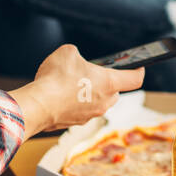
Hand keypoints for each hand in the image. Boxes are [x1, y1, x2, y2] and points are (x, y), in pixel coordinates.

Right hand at [9, 44, 143, 134]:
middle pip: (115, 93)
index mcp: (109, 83)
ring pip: (98, 103)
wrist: (38, 105)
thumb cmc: (56, 78)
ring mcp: (90, 115)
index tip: (138, 67)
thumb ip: (77, 54)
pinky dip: (75, 104)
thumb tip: (74, 59)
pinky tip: (61, 95)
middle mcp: (103, 102)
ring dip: (91, 94)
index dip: (138, 71)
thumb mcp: (68, 52)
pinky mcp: (75, 122)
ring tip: (73, 84)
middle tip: (94, 74)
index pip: (134, 79)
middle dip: (108, 83)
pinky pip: (81, 111)